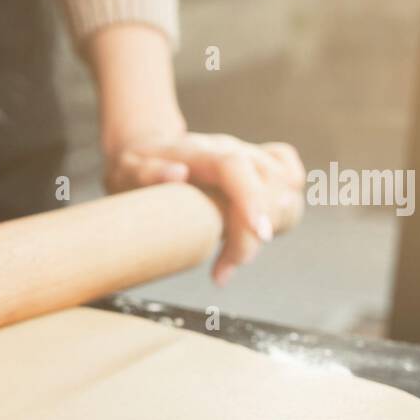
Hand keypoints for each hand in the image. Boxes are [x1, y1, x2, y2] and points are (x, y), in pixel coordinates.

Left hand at [84, 23, 305, 285]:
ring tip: (232, 258)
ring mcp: (250, 156)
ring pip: (288, 189)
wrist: (146, 150)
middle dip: (253, 235)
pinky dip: (286, 207)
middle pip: (269, 185)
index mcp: (200, 152)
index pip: (236, 167)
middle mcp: (232, 149)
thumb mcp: (126, 171)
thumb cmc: (134, 168)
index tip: (260, 235)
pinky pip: (292, 178)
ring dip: (272, 229)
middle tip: (222, 270)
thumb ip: (147, 172)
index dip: (251, 199)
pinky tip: (257, 228)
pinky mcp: (260, 165)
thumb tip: (177, 173)